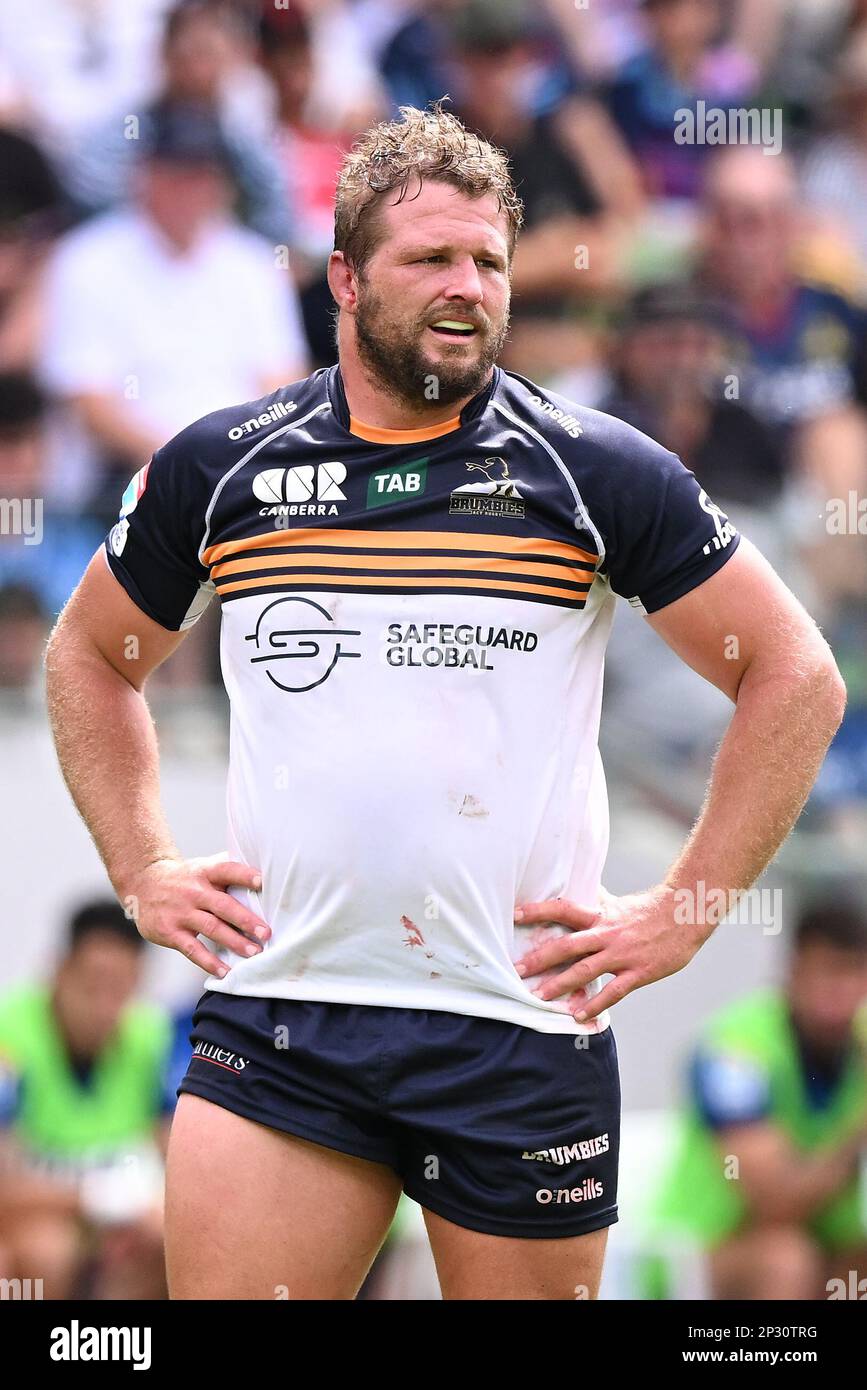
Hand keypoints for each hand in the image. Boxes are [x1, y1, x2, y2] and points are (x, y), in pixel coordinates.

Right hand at [121, 855, 270, 977]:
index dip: (243, 875)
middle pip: (222, 905)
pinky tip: (224, 972)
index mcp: (205, 872)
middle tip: (266, 933)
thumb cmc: (187, 879)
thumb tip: (267, 871)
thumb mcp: (203, 868)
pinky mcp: (170, 932)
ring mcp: (181, 912)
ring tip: (254, 953)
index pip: (226, 870)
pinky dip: (209, 962)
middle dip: (245, 919)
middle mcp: (193, 891)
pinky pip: (192, 949)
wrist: (144, 884)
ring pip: (210, 928)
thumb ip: (229, 871)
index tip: (262, 881)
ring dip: (234, 941)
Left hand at [513, 885, 704, 1022]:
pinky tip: (578, 1016)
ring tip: (539, 998)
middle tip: (516, 970)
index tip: (514, 914)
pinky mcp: (639, 972)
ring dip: (560, 984)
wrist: (686, 914)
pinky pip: (613, 991)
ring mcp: (622, 954)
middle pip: (567, 945)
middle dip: (540, 958)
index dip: (538, 910)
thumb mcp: (618, 903)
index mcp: (600, 916)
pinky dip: (594, 1004)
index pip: (563, 909)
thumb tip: (581, 886)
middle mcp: (607, 934)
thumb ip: (597, 900)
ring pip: (586, 970)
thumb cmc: (650, 909)